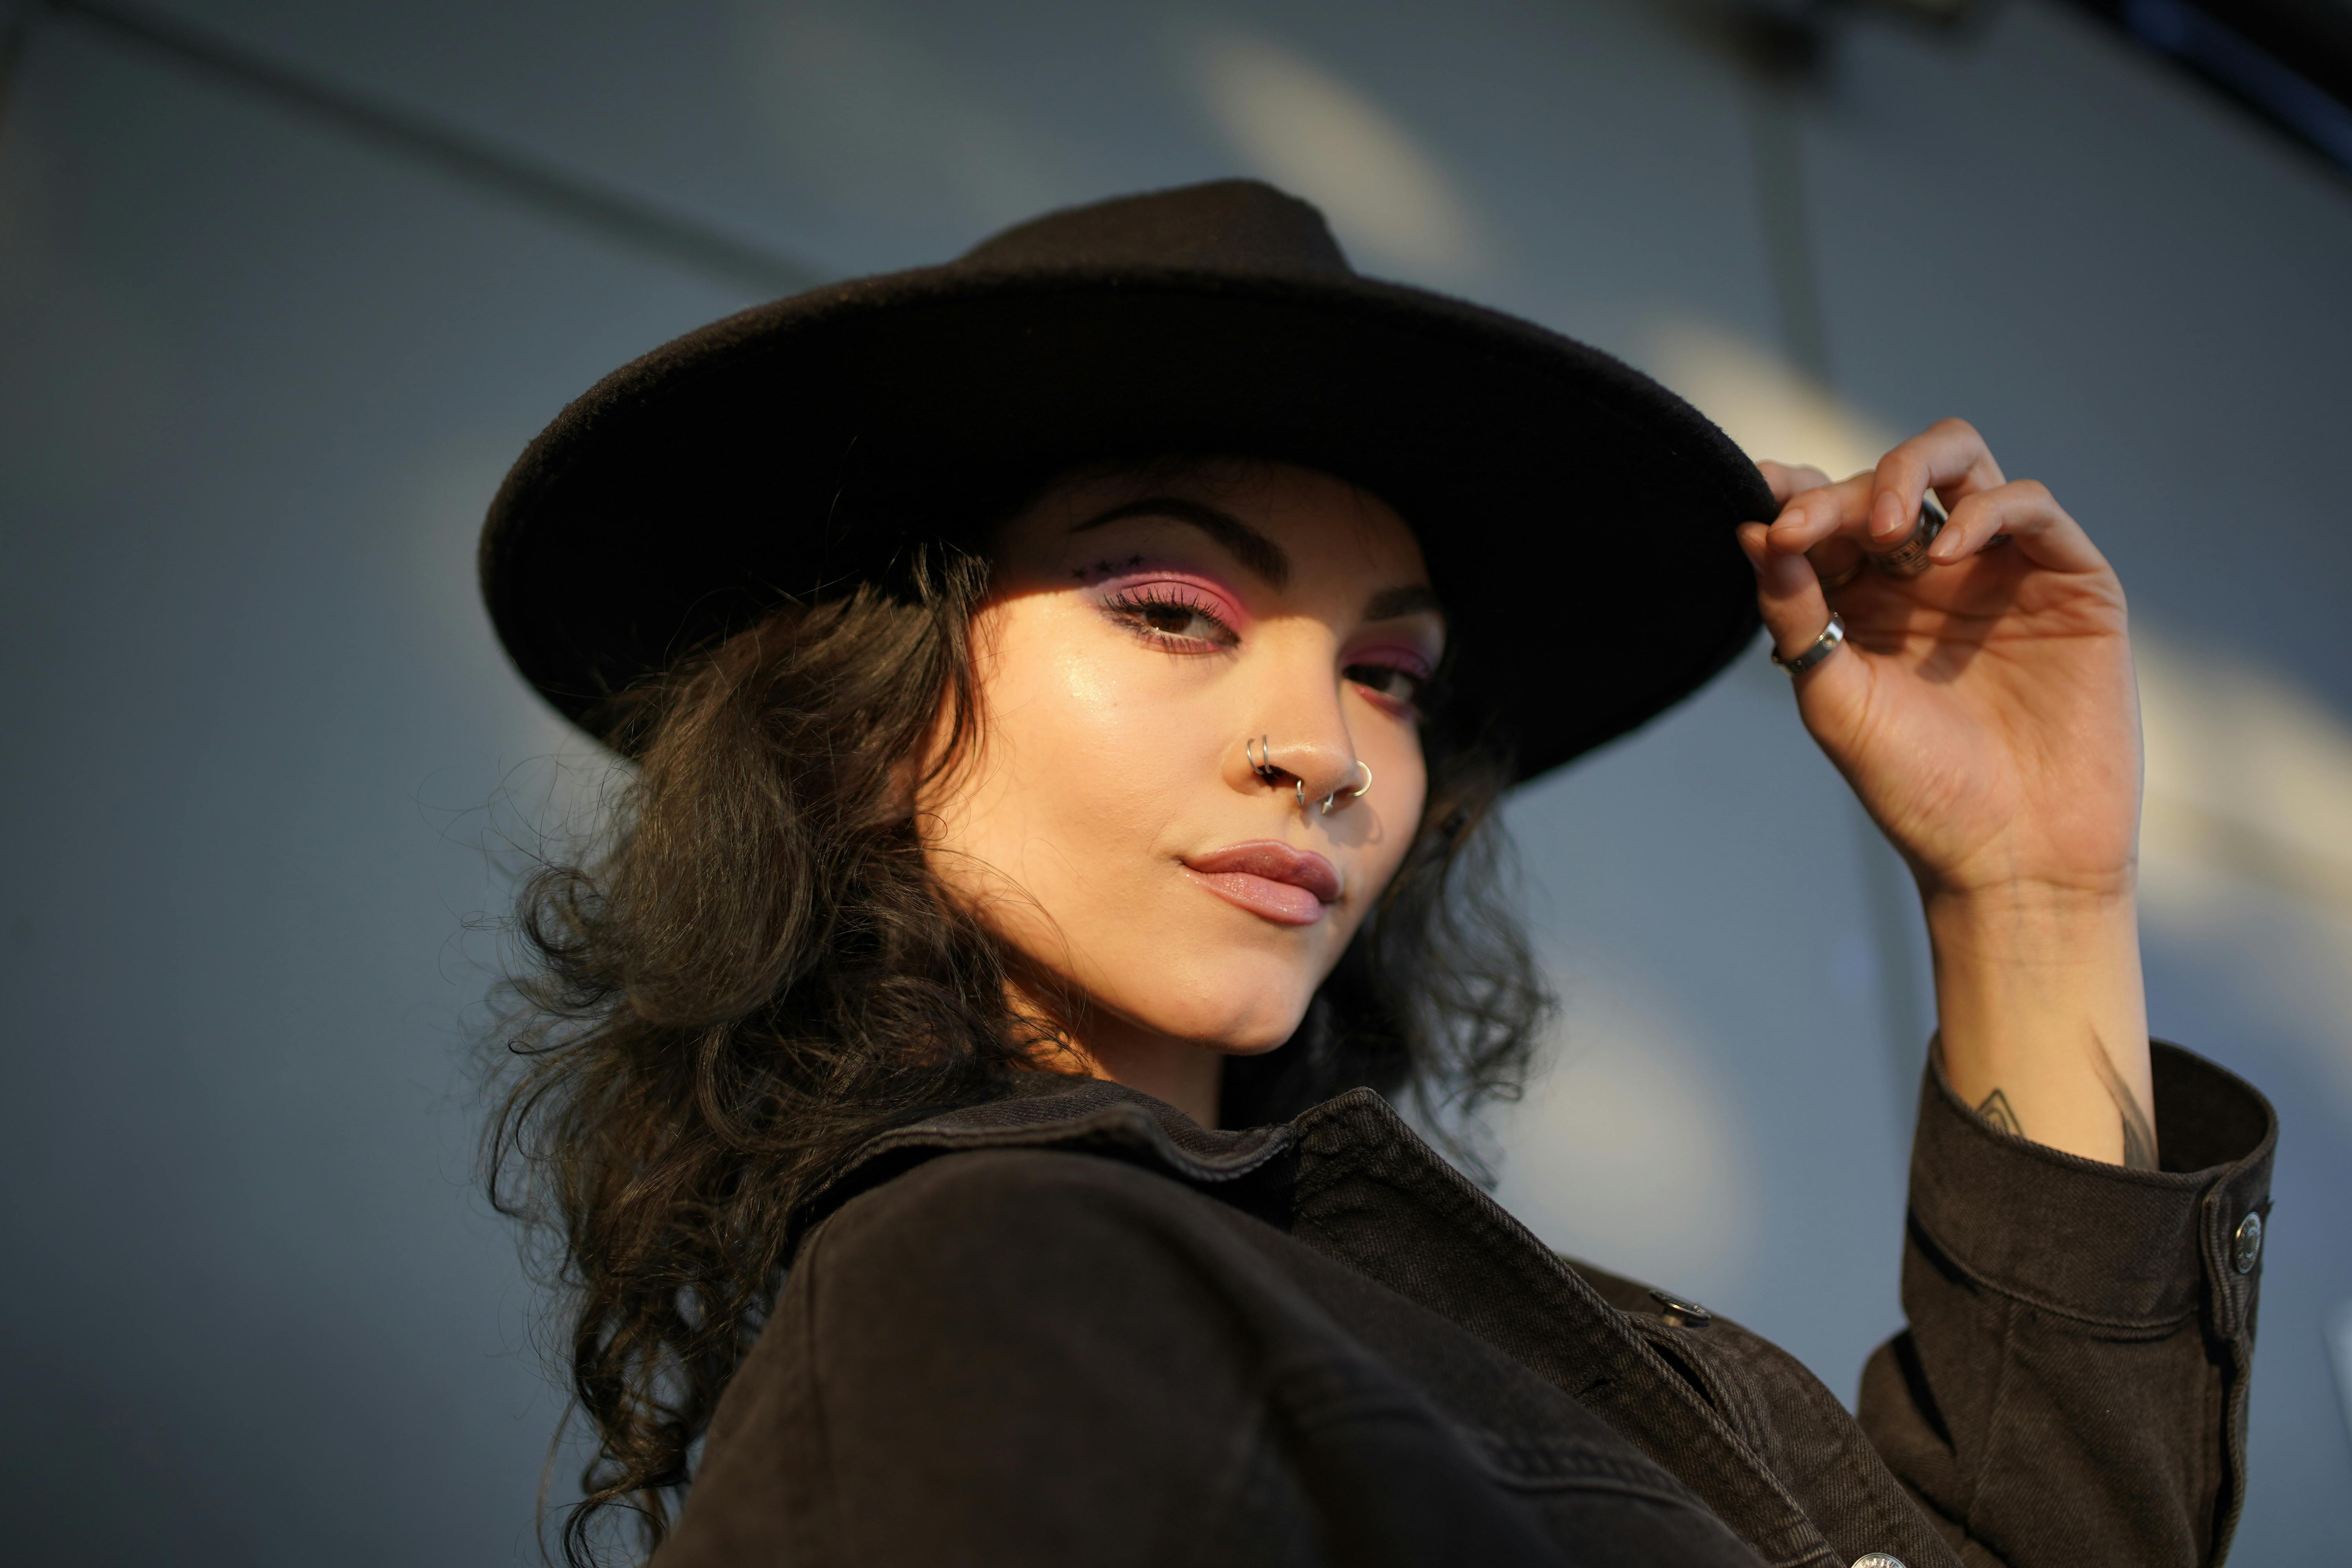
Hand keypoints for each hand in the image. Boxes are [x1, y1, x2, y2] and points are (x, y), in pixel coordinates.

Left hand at [1739, 419, 2137, 906]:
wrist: (2008, 855)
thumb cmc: (1916, 787)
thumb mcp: (1832, 696)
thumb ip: (1795, 613)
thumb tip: (1750, 531)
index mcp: (1868, 597)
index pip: (1828, 515)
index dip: (1793, 496)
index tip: (1758, 501)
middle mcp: (1931, 573)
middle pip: (1887, 480)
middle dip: (1842, 493)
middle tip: (1805, 528)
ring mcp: (2000, 569)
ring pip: (1961, 462)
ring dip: (1909, 471)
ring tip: (1885, 525)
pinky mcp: (2070, 580)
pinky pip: (2030, 506)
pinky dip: (1986, 511)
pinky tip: (1943, 553)